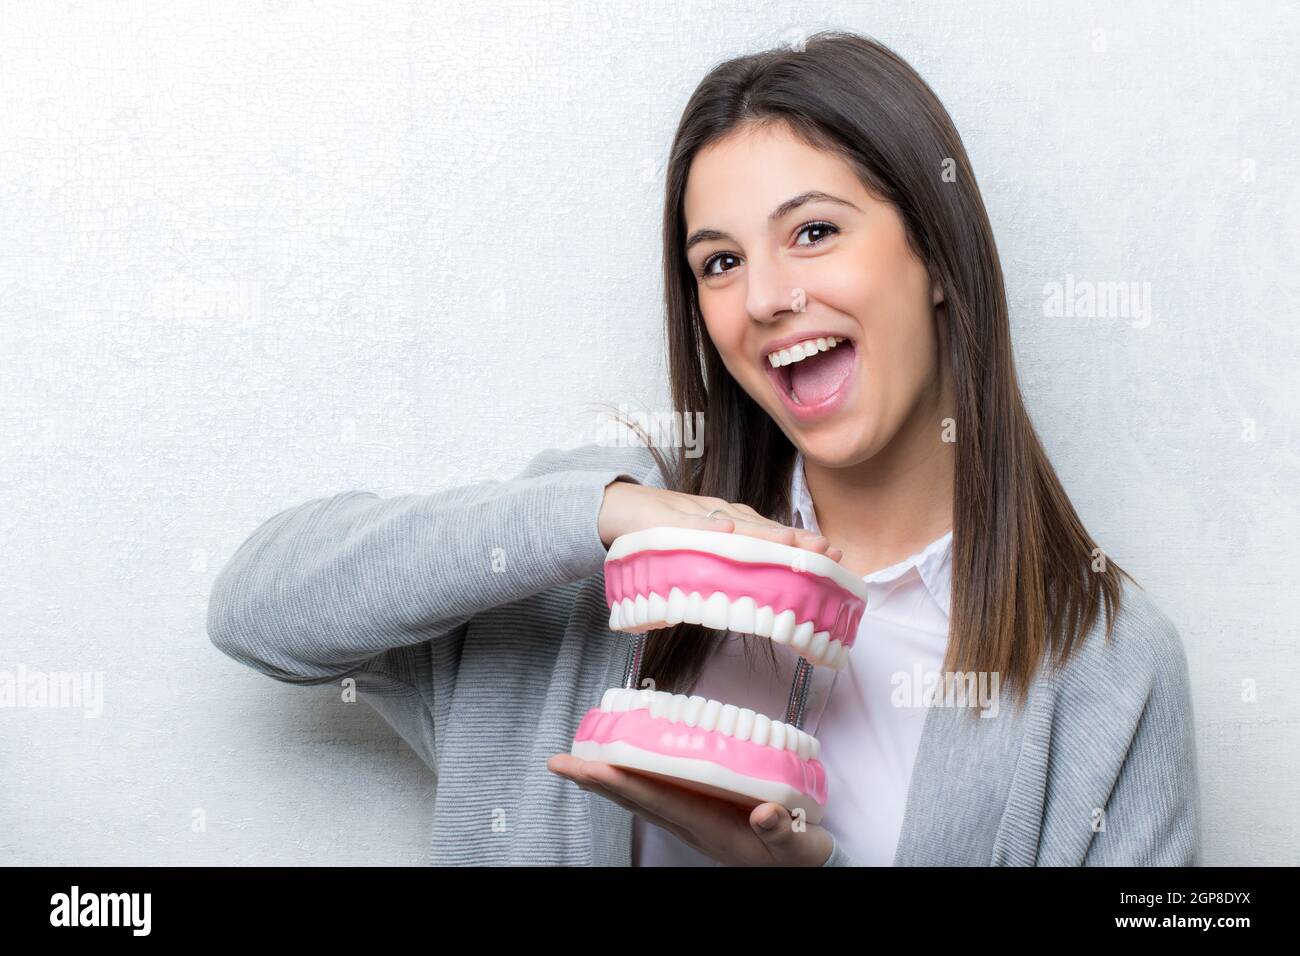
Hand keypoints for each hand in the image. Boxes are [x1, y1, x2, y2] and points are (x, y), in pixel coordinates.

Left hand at [548, 753, 834, 865]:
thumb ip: (780, 831)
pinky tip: (619, 767)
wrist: (803, 871)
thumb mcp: (796, 846)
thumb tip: (763, 814)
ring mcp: (692, 820)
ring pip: (640, 797)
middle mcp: (691, 823)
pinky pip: (656, 794)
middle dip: (595, 780)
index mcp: (709, 827)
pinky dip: (631, 780)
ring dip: (606, 780)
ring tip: (575, 762)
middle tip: (559, 761)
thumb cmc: (799, 857)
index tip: (587, 769)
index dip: (620, 783)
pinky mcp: (700, 813)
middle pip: (634, 799)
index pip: (656, 800)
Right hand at [597, 482, 842, 562]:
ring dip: (764, 535)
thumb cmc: (658, 529)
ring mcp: (694, 516)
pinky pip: (693, 524)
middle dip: (794, 540)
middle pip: (761, 528)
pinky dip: (709, 527)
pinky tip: (729, 532)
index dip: (798, 543)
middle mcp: (717, 517)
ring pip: (735, 525)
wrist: (615, 508)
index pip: (768, 533)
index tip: (829, 553)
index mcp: (726, 523)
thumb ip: (720, 555)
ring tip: (792, 544)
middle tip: (825, 551)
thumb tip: (746, 581)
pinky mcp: (668, 519)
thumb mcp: (694, 545)